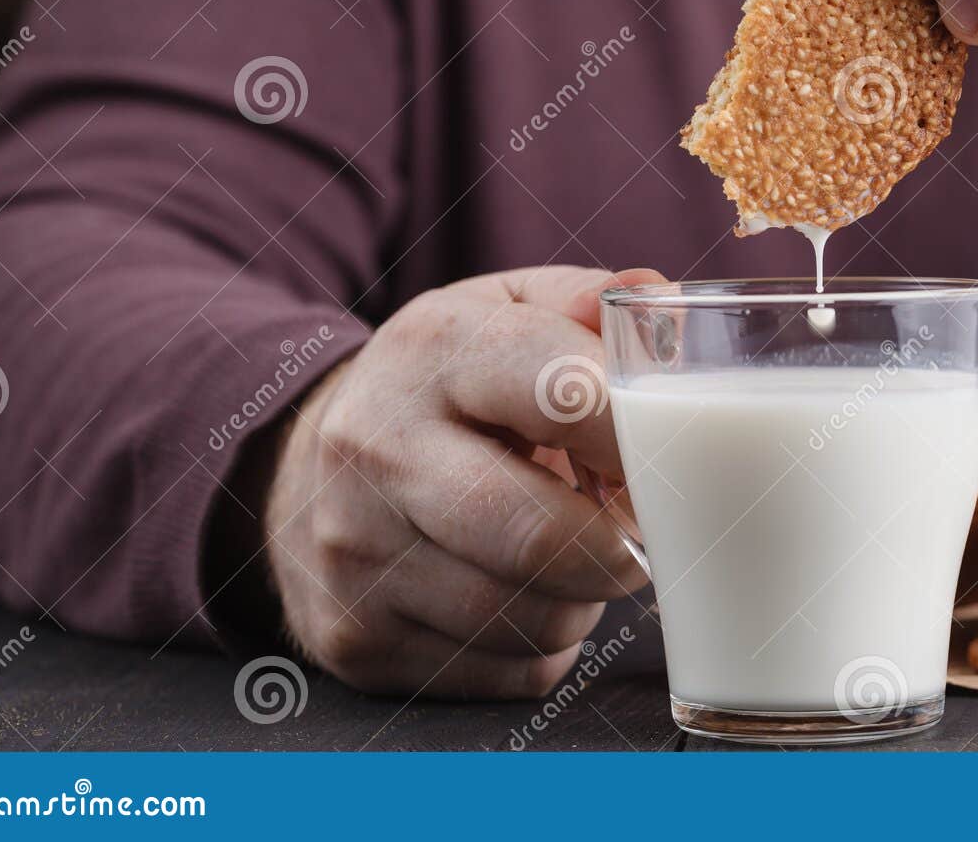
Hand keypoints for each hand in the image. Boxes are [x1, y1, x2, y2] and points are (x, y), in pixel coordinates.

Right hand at [264, 265, 656, 696]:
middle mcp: (378, 449)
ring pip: (533, 619)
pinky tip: (524, 594)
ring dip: (584, 599)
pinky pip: (508, 672)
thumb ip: (590, 305)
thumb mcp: (503, 313)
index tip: (675, 458)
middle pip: (541, 536)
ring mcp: (358, 554)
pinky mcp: (358, 639)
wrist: (303, 472)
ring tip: (573, 555)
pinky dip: (544, 643)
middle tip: (640, 534)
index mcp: (432, 350)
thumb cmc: (444, 389)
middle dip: (620, 549)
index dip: (646, 437)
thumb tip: (667, 309)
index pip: (567, 395)